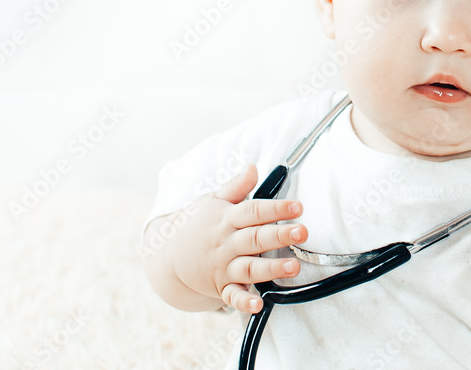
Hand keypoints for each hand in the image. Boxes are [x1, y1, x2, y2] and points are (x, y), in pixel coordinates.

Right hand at [166, 164, 306, 313]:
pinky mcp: (221, 286)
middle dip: (280, 236)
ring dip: (271, 268)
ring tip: (292, 266)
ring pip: (249, 267)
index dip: (277, 208)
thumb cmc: (197, 225)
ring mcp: (223, 266)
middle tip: (302, 232)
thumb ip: (236, 186)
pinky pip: (233, 296)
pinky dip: (245, 302)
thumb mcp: (212, 201)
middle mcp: (226, 243)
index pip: (254, 211)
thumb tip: (253, 168)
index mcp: (226, 219)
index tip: (298, 206)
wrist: (168, 257)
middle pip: (256, 238)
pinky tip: (258, 303)